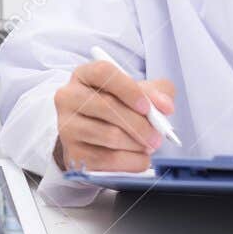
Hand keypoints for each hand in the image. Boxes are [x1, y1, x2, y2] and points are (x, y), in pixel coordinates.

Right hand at [52, 58, 177, 172]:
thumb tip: (165, 106)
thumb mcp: (138, 93)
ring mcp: (67, 126)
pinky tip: (139, 157)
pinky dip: (131, 161)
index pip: (103, 73)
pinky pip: (108, 159)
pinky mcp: (73, 153)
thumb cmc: (117, 108)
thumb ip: (156, 93)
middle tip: (158, 136)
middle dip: (139, 124)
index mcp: (84, 75)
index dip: (128, 89)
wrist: (94, 138)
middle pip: (106, 106)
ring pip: (109, 135)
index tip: (147, 107)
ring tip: (148, 145)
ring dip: (137, 143)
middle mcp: (69, 97)